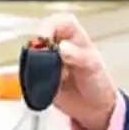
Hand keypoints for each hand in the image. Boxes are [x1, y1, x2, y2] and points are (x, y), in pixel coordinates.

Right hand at [32, 13, 117, 129]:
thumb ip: (78, 56)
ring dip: (36, 65)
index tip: (44, 38)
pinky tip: (49, 85)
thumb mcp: (93, 67)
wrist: (94, 107)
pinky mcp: (40, 76)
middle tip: (43, 59)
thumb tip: (62, 47)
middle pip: (40, 36)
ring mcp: (47, 61)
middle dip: (38, 47)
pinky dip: (34, 78)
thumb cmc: (98, 81)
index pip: (59, 22)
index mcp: (73, 36)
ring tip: (53, 77)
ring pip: (32, 55)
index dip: (49, 26)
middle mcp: (58, 45)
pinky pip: (29, 73)